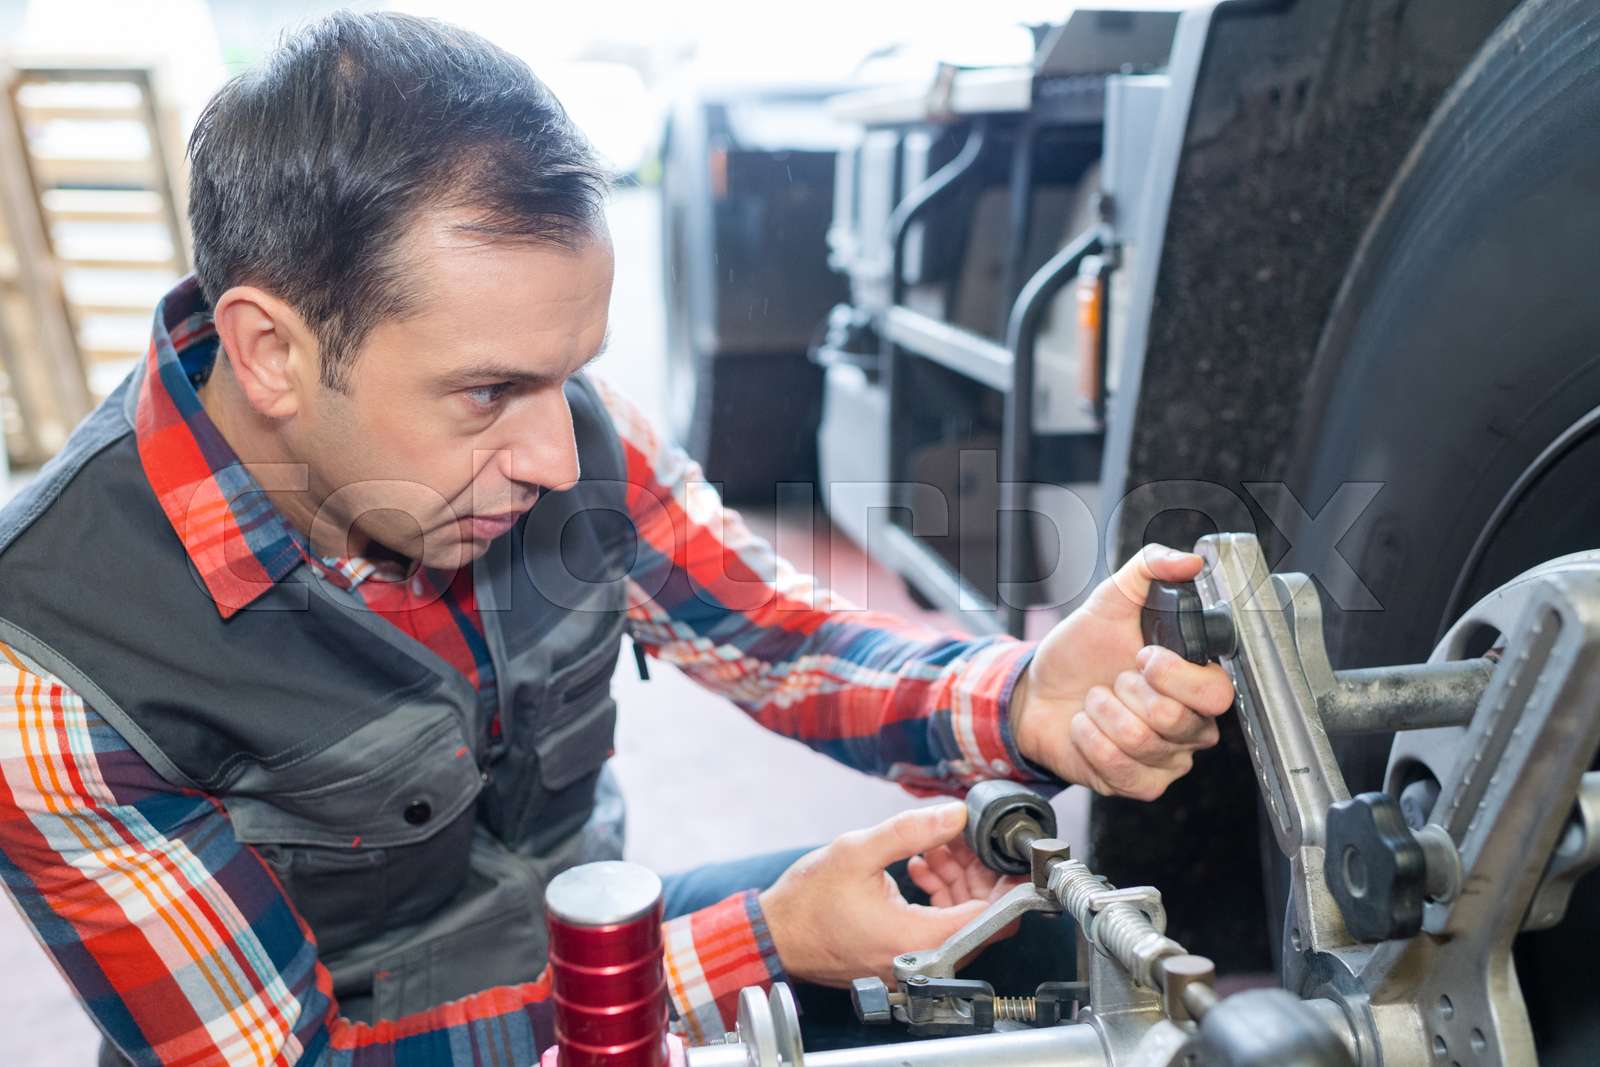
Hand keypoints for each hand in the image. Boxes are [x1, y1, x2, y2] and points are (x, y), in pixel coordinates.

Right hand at [758, 802, 1016, 986]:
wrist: (773, 936)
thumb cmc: (807, 903)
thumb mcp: (858, 851)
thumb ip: (912, 831)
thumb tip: (955, 814)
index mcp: (919, 938)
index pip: (993, 918)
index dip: (1006, 882)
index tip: (1005, 854)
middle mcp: (921, 958)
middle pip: (978, 918)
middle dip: (976, 873)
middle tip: (961, 838)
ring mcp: (911, 962)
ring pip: (957, 921)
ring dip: (955, 881)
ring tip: (933, 847)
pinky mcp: (901, 958)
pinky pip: (936, 929)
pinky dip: (936, 897)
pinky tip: (919, 867)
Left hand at [1012, 544, 1235, 800]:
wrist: (1036, 693)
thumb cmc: (1080, 653)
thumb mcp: (1110, 600)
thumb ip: (1150, 569)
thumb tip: (1190, 560)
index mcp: (1193, 684)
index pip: (1217, 692)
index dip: (1175, 675)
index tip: (1143, 654)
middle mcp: (1188, 726)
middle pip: (1177, 720)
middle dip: (1128, 692)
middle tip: (1112, 680)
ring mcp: (1165, 759)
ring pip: (1143, 743)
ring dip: (1102, 713)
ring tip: (1095, 700)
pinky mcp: (1137, 784)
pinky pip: (1121, 770)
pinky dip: (1090, 741)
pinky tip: (1084, 727)